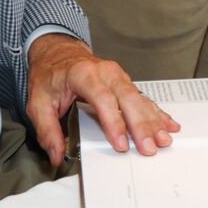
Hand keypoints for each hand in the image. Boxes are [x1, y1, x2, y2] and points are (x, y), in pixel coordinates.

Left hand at [25, 34, 178, 165]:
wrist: (58, 52)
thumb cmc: (50, 76)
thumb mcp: (38, 102)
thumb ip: (47, 130)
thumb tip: (56, 155)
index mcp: (83, 75)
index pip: (103, 99)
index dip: (114, 123)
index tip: (121, 144)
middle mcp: (106, 72)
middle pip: (127, 99)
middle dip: (141, 125)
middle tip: (150, 147)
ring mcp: (118, 76)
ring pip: (139, 99)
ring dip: (153, 120)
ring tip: (164, 139)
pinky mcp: (125, 82)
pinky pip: (144, 98)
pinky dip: (157, 112)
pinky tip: (169, 124)